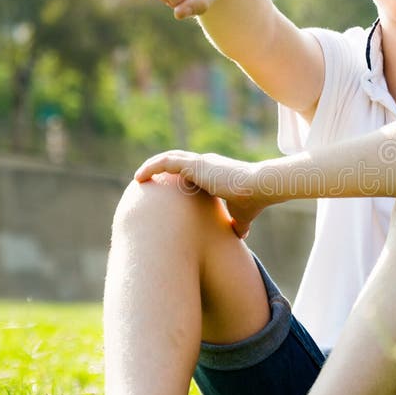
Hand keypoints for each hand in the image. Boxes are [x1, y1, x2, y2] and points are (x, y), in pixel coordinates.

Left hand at [133, 150, 267, 238]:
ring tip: (137, 179)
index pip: (189, 170)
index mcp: (213, 173)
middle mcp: (205, 163)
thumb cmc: (252, 201)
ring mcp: (199, 162)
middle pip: (176, 162)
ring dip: (151, 166)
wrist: (258, 188)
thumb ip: (238, 223)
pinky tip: (139, 177)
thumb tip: (239, 235)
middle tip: (145, 182)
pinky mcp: (195, 165)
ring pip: (168, 158)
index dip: (174, 178)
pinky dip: (151, 167)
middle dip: (159, 170)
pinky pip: (166, 162)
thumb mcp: (242, 215)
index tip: (162, 190)